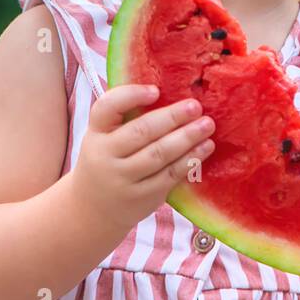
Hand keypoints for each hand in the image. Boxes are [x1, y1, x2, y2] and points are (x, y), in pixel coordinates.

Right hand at [69, 84, 215, 232]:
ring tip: (207, 125)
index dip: (131, 96)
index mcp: (96, 133)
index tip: (155, 90)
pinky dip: (189, 160)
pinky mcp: (141, 197)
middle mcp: (105, 155)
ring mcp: (123, 179)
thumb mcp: (103, 138)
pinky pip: (169, 175)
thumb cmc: (106, 161)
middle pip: (141, 132)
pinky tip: (204, 149)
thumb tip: (169, 91)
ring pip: (159, 154)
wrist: (92, 210)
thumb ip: (125, 118)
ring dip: (187, 138)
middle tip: (195, 106)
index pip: (106, 107)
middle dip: (172, 117)